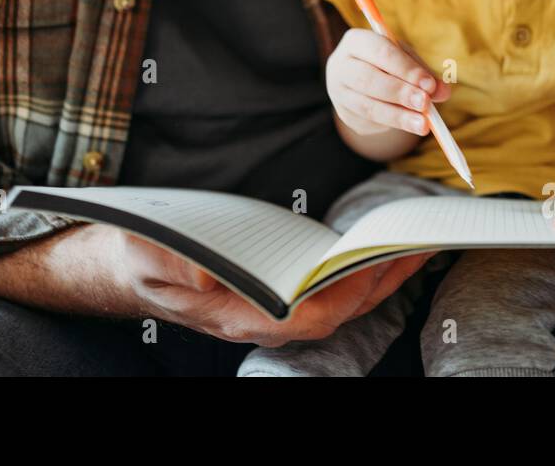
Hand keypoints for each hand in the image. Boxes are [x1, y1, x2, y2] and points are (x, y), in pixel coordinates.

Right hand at [108, 229, 434, 346]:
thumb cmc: (141, 257)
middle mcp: (267, 316)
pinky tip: (383, 240)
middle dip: (382, 279)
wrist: (133, 262)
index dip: (348, 294)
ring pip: (342, 296)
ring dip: (381, 270)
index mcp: (240, 315)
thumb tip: (207, 271)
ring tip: (418, 237)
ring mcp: (278, 302)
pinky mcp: (283, 283)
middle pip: (340, 308)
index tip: (378, 264)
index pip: (309, 317)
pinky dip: (363, 261)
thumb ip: (172, 261)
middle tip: (420, 243)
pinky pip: (333, 280)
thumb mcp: (145, 251)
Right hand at [326, 28, 451, 136]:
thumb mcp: (405, 60)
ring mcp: (338, 92)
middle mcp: (340, 65)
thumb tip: (443, 91)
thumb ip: (423, 73)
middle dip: (400, 92)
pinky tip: (410, 125)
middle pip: (368, 79)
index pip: (380, 52)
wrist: (362, 82)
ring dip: (399, 116)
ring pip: (368, 106)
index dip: (405, 68)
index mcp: (355, 41)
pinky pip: (370, 121)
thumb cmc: (387, 64)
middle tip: (425, 103)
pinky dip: (393, 123)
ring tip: (423, 124)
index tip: (429, 84)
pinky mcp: (344, 114)